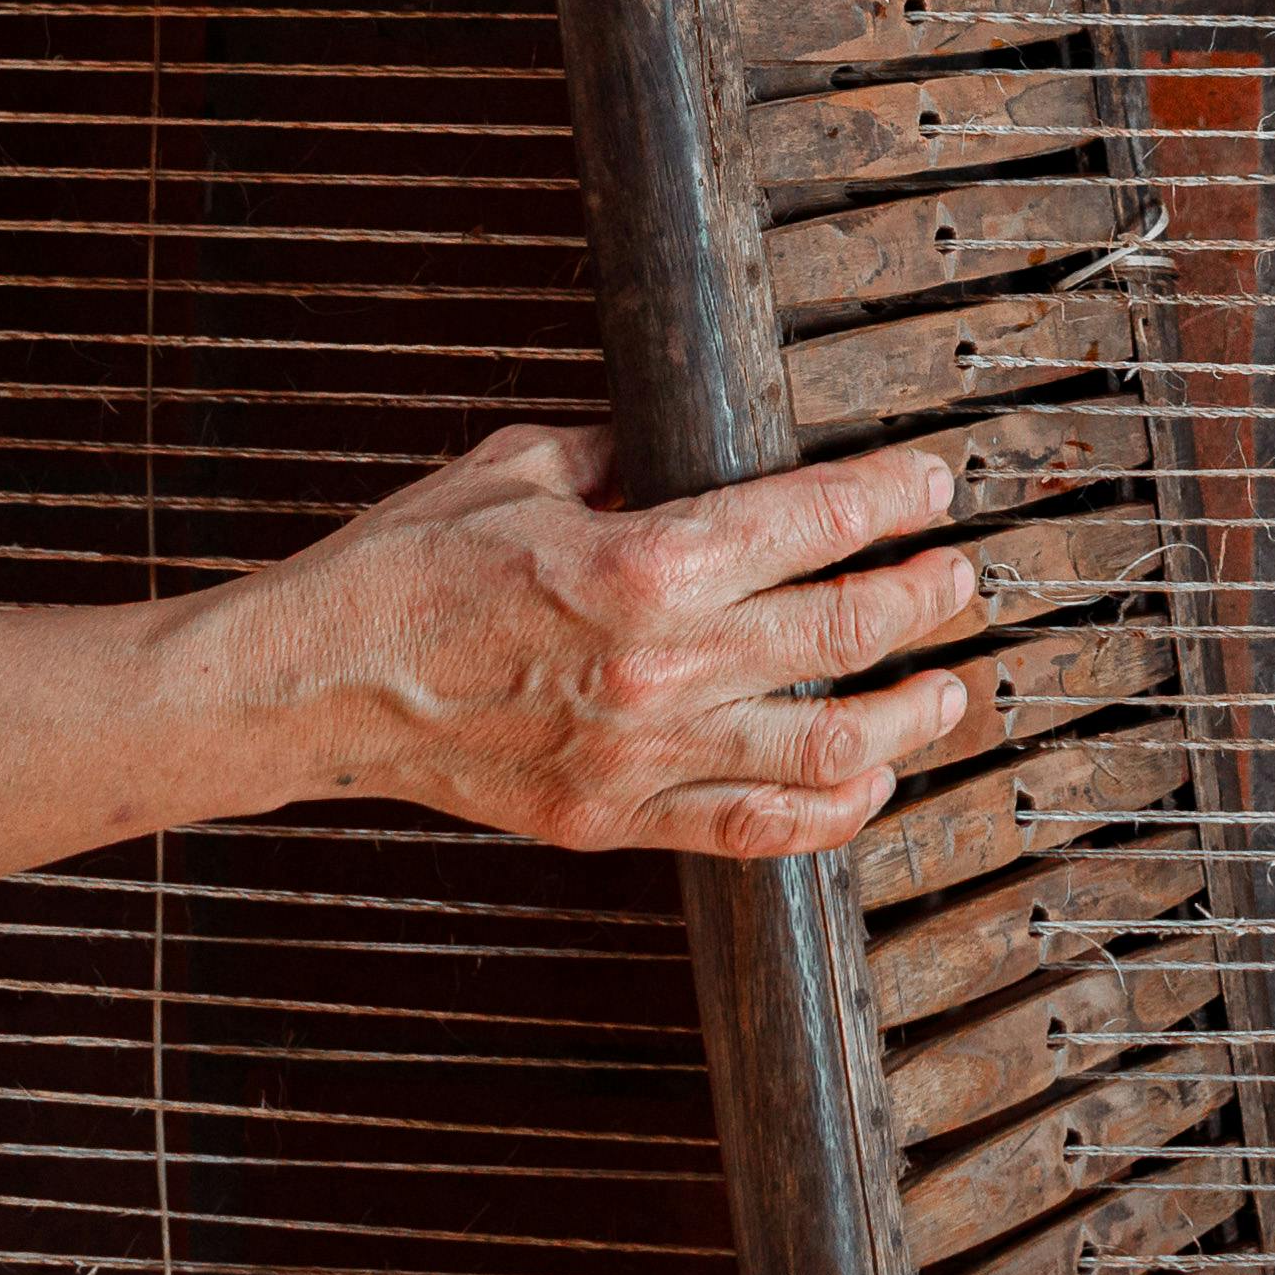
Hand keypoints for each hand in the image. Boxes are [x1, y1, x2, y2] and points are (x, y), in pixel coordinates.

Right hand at [210, 424, 980, 856]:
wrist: (315, 685)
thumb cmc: (408, 565)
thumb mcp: (522, 466)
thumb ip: (625, 454)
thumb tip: (693, 443)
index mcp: (643, 563)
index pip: (816, 524)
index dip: (893, 497)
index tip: (932, 482)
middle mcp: (661, 668)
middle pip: (846, 634)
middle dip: (926, 598)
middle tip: (959, 576)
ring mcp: (643, 758)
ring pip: (829, 751)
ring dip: (911, 717)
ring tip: (948, 689)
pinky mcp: (617, 820)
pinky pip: (757, 830)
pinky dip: (833, 814)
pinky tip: (872, 785)